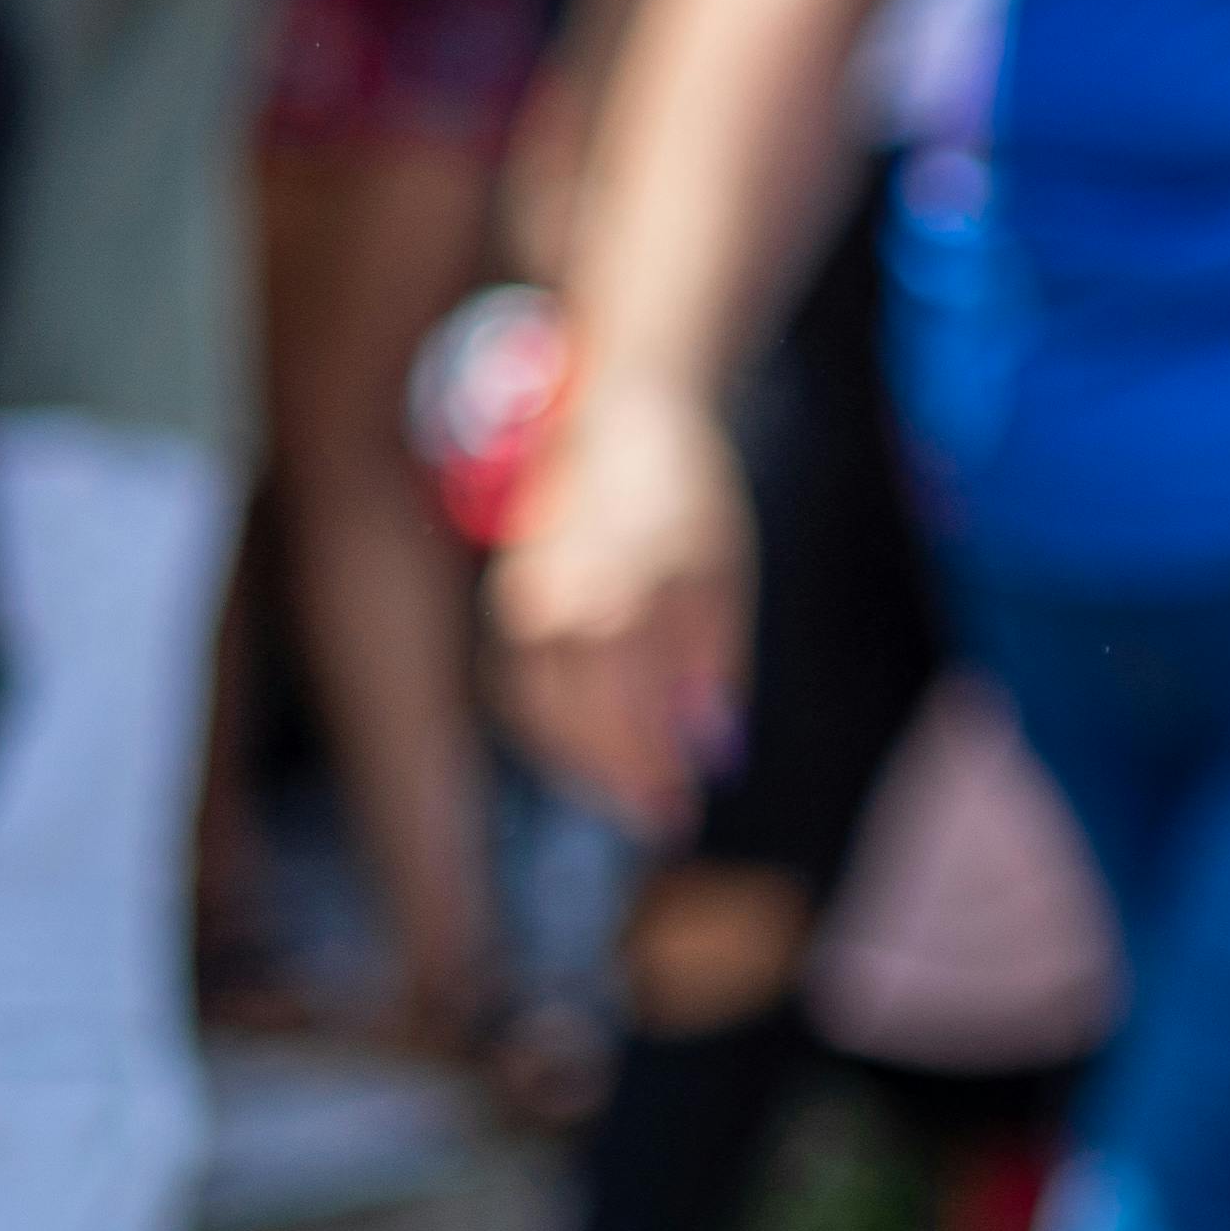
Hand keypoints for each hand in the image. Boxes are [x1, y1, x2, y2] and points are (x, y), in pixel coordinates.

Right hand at [491, 374, 755, 841]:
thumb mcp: (721, 573)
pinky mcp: (508, 601)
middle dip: (618, 778)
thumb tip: (715, 751)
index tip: (683, 808)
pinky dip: (551, 728)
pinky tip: (592, 749)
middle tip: (664, 814)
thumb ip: (713, 662)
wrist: (620, 416)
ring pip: (536, 712)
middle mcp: (553, 603)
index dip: (650, 771)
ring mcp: (521, 601)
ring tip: (633, 792)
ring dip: (579, 763)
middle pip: (575, 724)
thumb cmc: (686, 493)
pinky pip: (518, 686)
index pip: (626, 716)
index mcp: (614, 596)